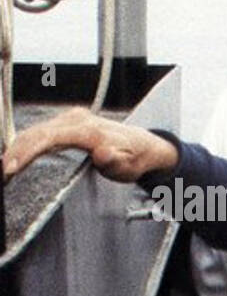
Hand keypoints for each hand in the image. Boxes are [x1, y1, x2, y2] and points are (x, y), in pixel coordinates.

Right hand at [3, 107, 177, 182]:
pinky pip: (38, 133)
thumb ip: (116, 161)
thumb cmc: (135, 158)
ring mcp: (69, 120)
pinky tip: (12, 160)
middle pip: (34, 133)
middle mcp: (75, 120)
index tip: (9, 168)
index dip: (26, 153)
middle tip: (1, 175)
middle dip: (12, 153)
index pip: (48, 138)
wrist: (143, 145)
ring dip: (14, 150)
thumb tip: (103, 153)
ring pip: (33, 132)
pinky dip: (23, 146)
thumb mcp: (130, 165)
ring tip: (4, 172)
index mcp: (88, 130)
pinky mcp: (65, 124)